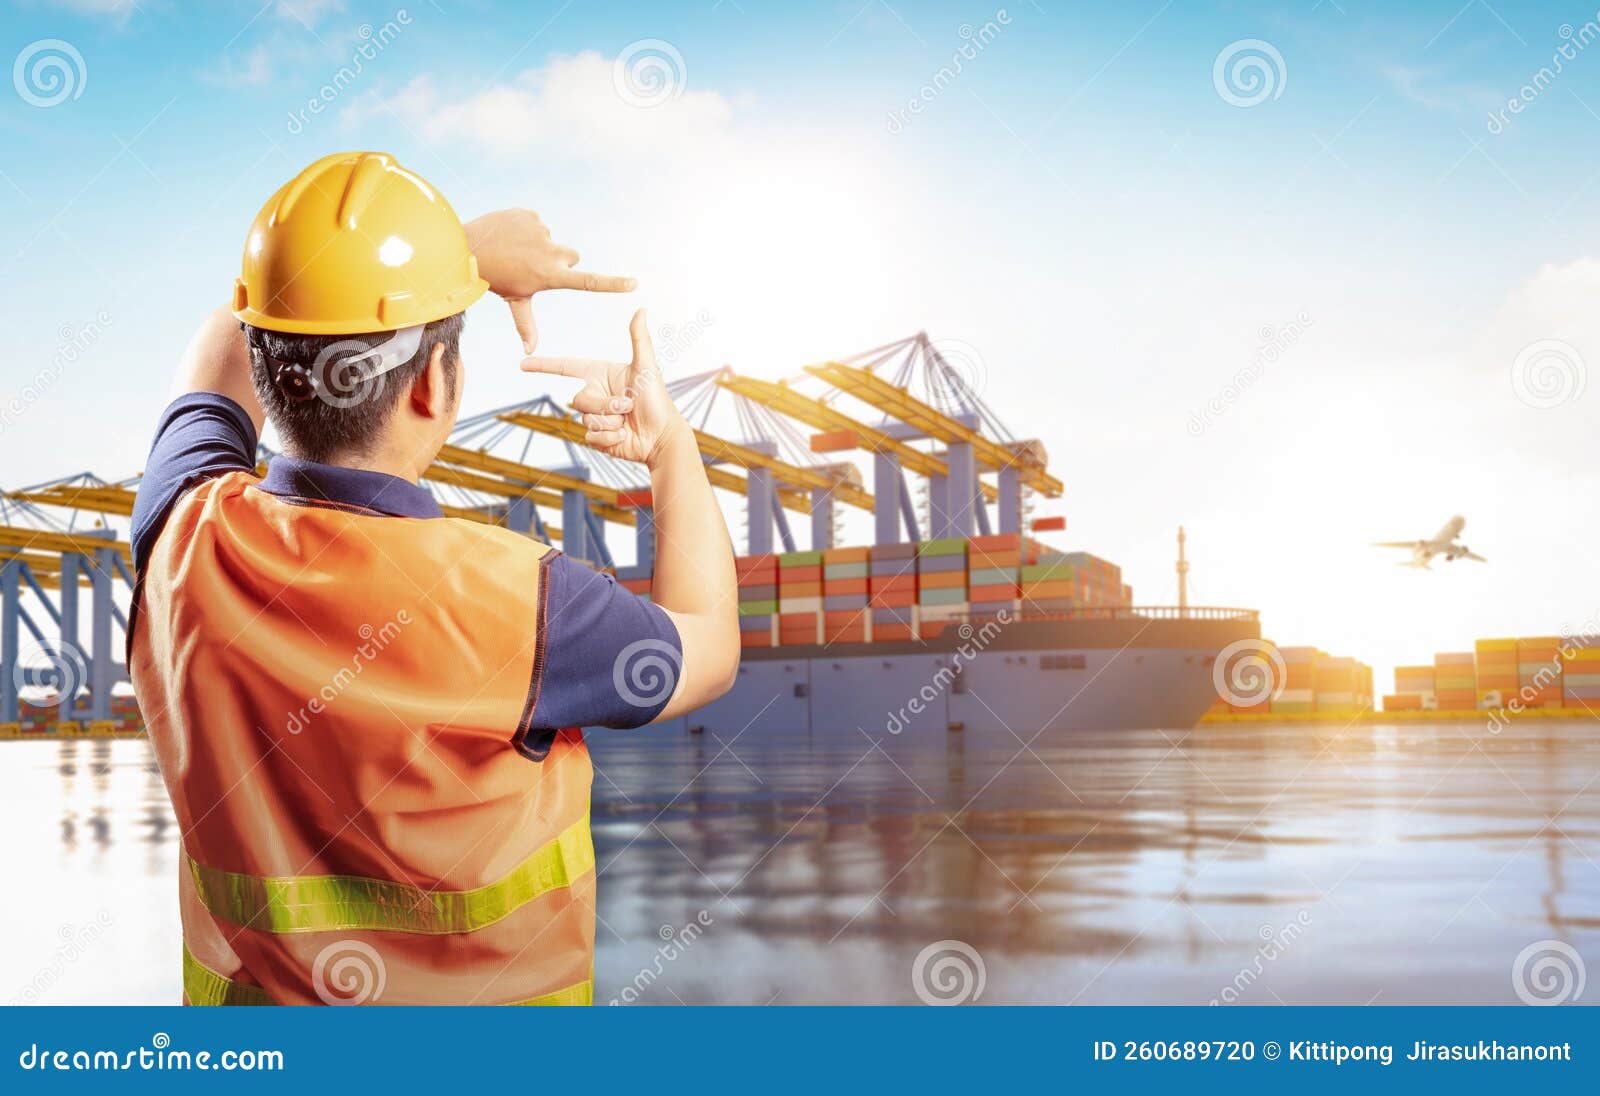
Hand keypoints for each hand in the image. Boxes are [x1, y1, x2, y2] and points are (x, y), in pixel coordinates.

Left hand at [463, 209, 634, 352]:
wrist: (465, 247)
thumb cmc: (494, 278)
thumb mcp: (514, 300)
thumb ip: (526, 325)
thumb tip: (529, 352)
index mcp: (550, 276)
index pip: (588, 282)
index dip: (612, 284)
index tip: (633, 284)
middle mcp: (551, 252)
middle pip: (571, 256)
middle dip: (559, 260)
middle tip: (532, 265)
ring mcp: (541, 231)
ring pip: (550, 239)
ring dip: (539, 243)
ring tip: (513, 250)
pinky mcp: (530, 215)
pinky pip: (535, 222)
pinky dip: (525, 228)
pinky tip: (508, 235)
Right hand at [521, 309, 687, 466]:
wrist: (661, 437)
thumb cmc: (657, 400)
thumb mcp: (646, 367)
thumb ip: (639, 339)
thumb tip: (641, 309)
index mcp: (601, 374)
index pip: (567, 366)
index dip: (545, 365)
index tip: (523, 362)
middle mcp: (596, 394)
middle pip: (579, 400)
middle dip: (605, 405)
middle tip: (628, 405)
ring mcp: (596, 417)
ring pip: (585, 420)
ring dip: (609, 422)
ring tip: (627, 420)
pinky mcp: (598, 437)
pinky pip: (590, 437)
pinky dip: (608, 438)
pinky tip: (623, 436)